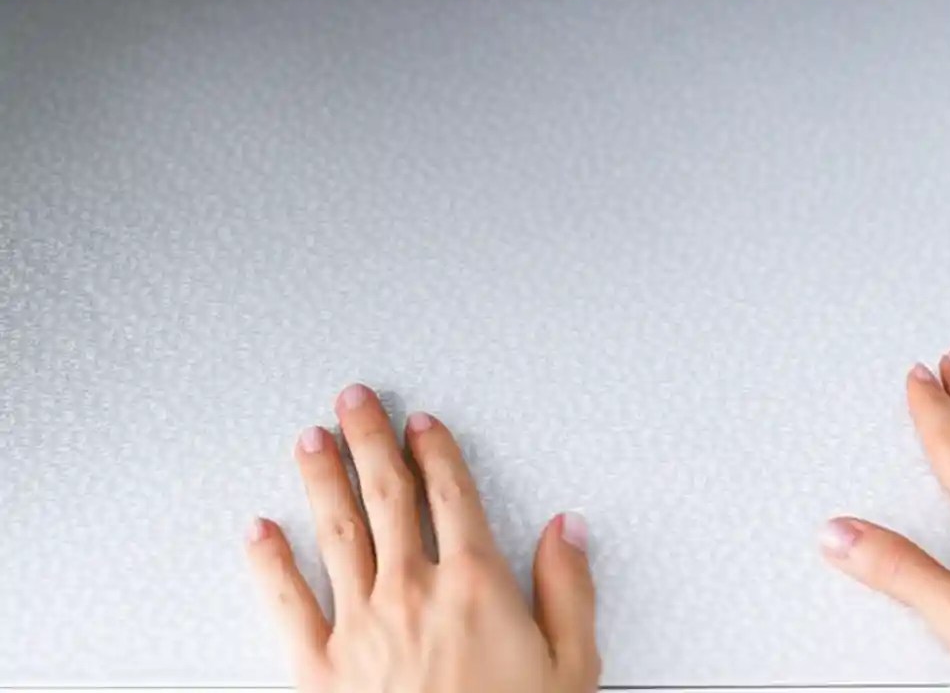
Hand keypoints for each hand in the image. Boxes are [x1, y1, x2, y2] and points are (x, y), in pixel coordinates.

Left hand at [246, 384, 599, 692]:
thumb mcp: (571, 666)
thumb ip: (568, 590)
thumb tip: (566, 531)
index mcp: (474, 587)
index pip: (452, 496)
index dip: (436, 451)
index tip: (423, 423)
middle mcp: (411, 593)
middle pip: (387, 496)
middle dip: (370, 441)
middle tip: (355, 401)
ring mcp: (360, 627)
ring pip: (336, 532)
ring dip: (322, 479)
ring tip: (312, 441)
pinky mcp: (320, 668)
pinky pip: (287, 602)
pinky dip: (269, 562)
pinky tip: (260, 531)